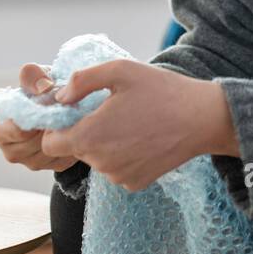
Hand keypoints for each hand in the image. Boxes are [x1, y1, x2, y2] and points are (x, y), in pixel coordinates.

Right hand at [0, 62, 81, 172]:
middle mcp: (11, 150)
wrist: (60, 103)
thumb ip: (32, 75)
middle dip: (50, 125)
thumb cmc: (41, 89)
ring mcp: (32, 161)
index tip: (48, 102)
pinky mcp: (53, 166)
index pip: (14, 130)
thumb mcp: (36, 76)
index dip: (33, 116)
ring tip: (70, 116)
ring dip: (63, 134)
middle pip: (34, 144)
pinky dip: (73, 142)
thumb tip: (42, 87)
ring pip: (51, 152)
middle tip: (64, 108)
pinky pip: (66, 157)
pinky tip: (76, 128)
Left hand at [41, 60, 237, 192]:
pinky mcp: (135, 183)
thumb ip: (82, 80)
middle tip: (110, 111)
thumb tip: (60, 96)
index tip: (74, 113)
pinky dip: (122, 156)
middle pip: (74, 149)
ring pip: (96, 159)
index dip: (56, 127)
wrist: (202, 119)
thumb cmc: (161, 90)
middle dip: (84, 131)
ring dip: (104, 144)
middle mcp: (100, 162)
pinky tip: (142, 139)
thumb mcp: (120, 70)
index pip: (50, 144)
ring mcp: (118, 176)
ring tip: (131, 122)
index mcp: (90, 136)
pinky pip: (115, 169)